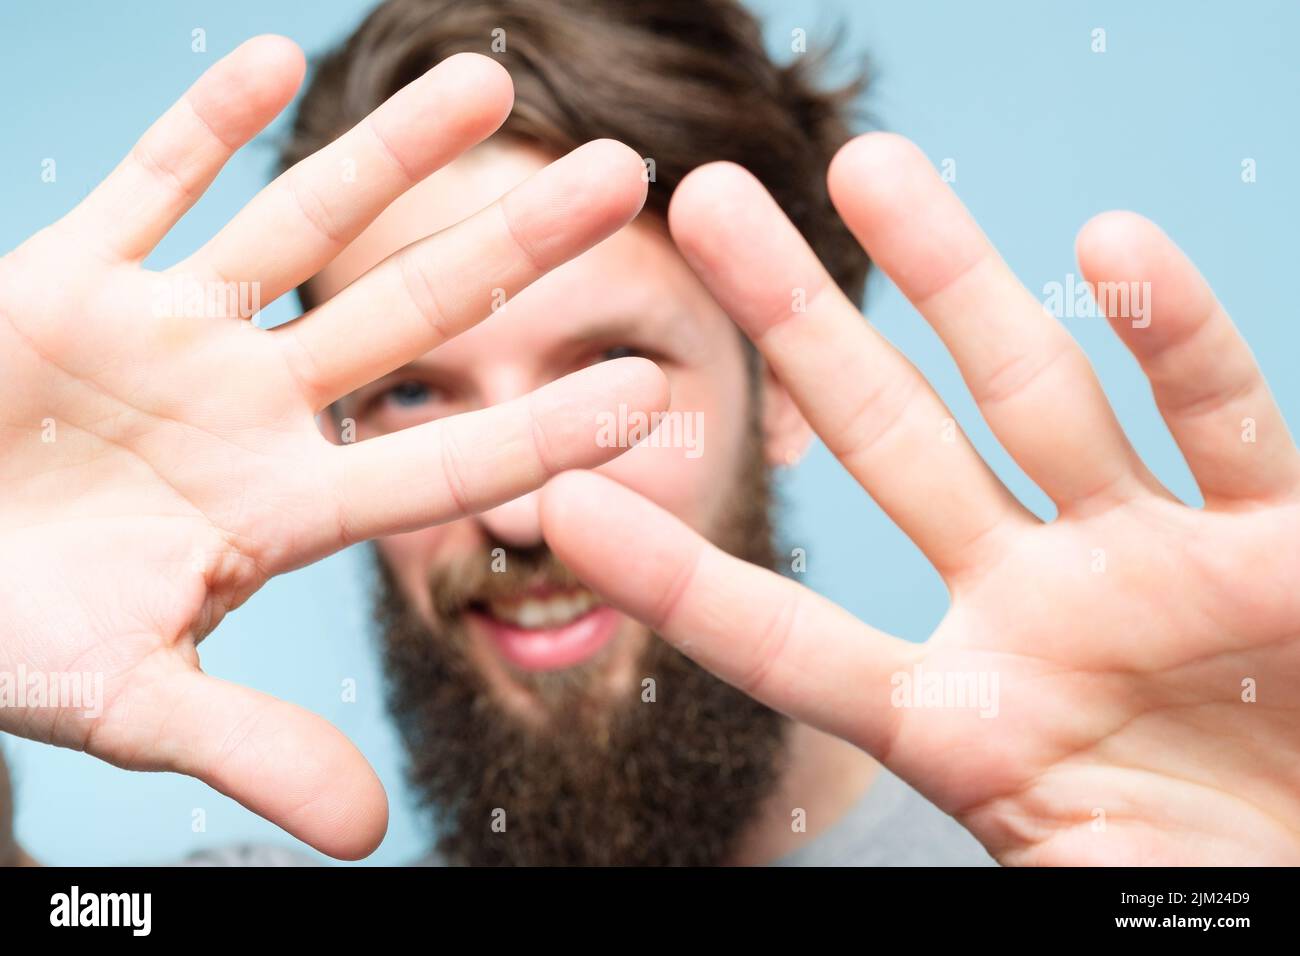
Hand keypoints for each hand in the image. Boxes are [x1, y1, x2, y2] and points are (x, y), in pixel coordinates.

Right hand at [0, 37, 662, 857]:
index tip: (654, 394)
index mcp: (275, 508)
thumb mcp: (122, 700)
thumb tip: (367, 835)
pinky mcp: (67, 280)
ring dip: (391, 154)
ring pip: (300, 225)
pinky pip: (145, 185)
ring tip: (496, 80)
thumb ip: (246, 748)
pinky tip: (275, 57)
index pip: (439, 464)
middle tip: (631, 176)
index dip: (543, 429)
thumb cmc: (4, 637)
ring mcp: (165, 335)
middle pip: (409, 314)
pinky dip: (198, 125)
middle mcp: (245, 408)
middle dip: (514, 245)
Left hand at [540, 133, 1299, 864]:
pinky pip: (1222, 422)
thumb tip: (895, 898)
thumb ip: (1013, 862)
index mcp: (961, 719)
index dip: (678, 580)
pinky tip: (1108, 248)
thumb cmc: (1215, 896)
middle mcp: (1037, 609)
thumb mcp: (1087, 889)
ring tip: (868, 168)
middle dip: (802, 326)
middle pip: (893, 446)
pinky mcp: (1287, 539)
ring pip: (1035, 394)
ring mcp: (1153, 561)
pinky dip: (1176, 339)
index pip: (787, 640)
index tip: (560, 504)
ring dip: (953, 277)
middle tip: (705, 206)